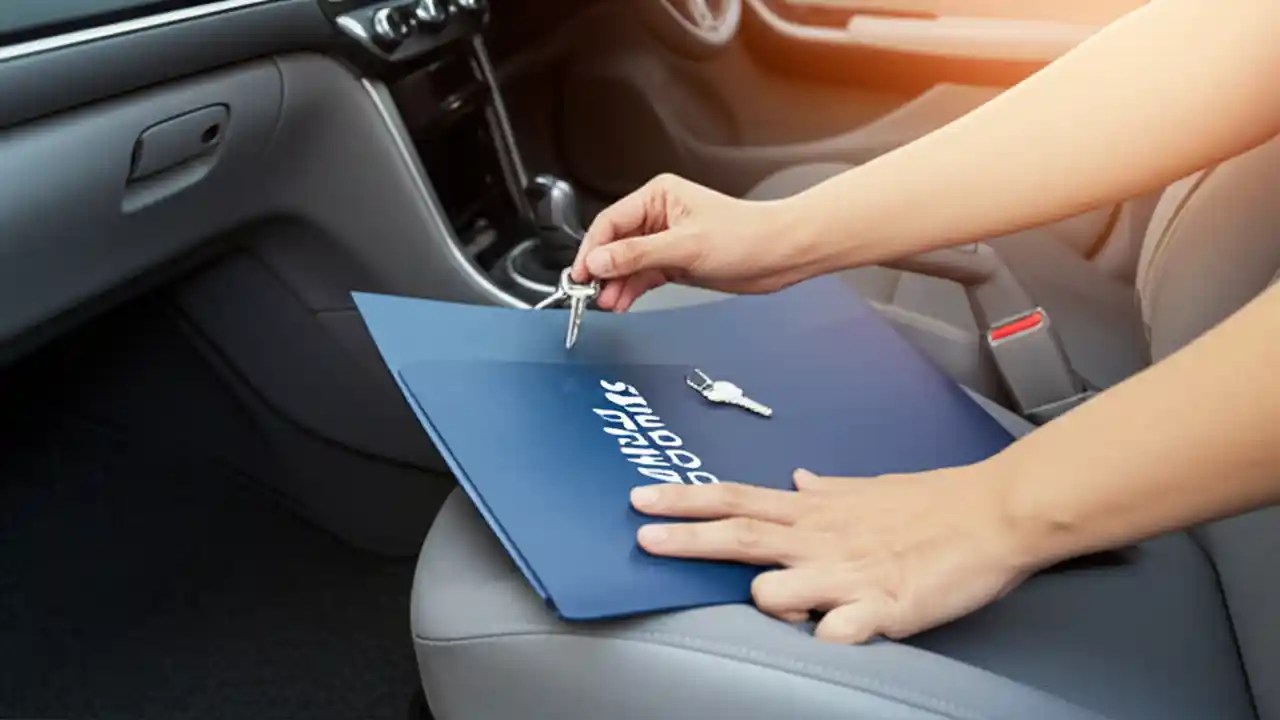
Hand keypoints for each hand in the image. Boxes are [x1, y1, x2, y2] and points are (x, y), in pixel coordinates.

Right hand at [571, 174, 818, 311]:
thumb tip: (599, 260)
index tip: (581, 273)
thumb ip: (637, 255)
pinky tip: (622, 301)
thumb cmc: (746, 236)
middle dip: (602, 269)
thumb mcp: (685, 246)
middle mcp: (659, 216)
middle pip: (615, 243)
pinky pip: (643, 275)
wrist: (779, 255)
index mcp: (658, 197)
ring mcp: (666, 240)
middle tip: (588, 292)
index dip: (592, 249)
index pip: (611, 222)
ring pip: (628, 263)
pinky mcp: (675, 261)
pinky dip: (632, 289)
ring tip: (607, 302)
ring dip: (616, 283)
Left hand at [630, 467, 1035, 642]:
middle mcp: (821, 538)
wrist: (994, 514)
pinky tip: (829, 634)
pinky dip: (826, 635)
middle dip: (687, 538)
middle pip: (740, 535)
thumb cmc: (932, 504)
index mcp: (815, 511)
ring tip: (771, 599)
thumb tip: (796, 479)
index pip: (737, 500)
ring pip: (778, 587)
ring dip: (762, 596)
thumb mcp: (867, 491)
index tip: (644, 499)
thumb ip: (826, 491)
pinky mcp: (884, 607)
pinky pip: (840, 630)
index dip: (688, 500)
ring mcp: (849, 573)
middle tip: (643, 536)